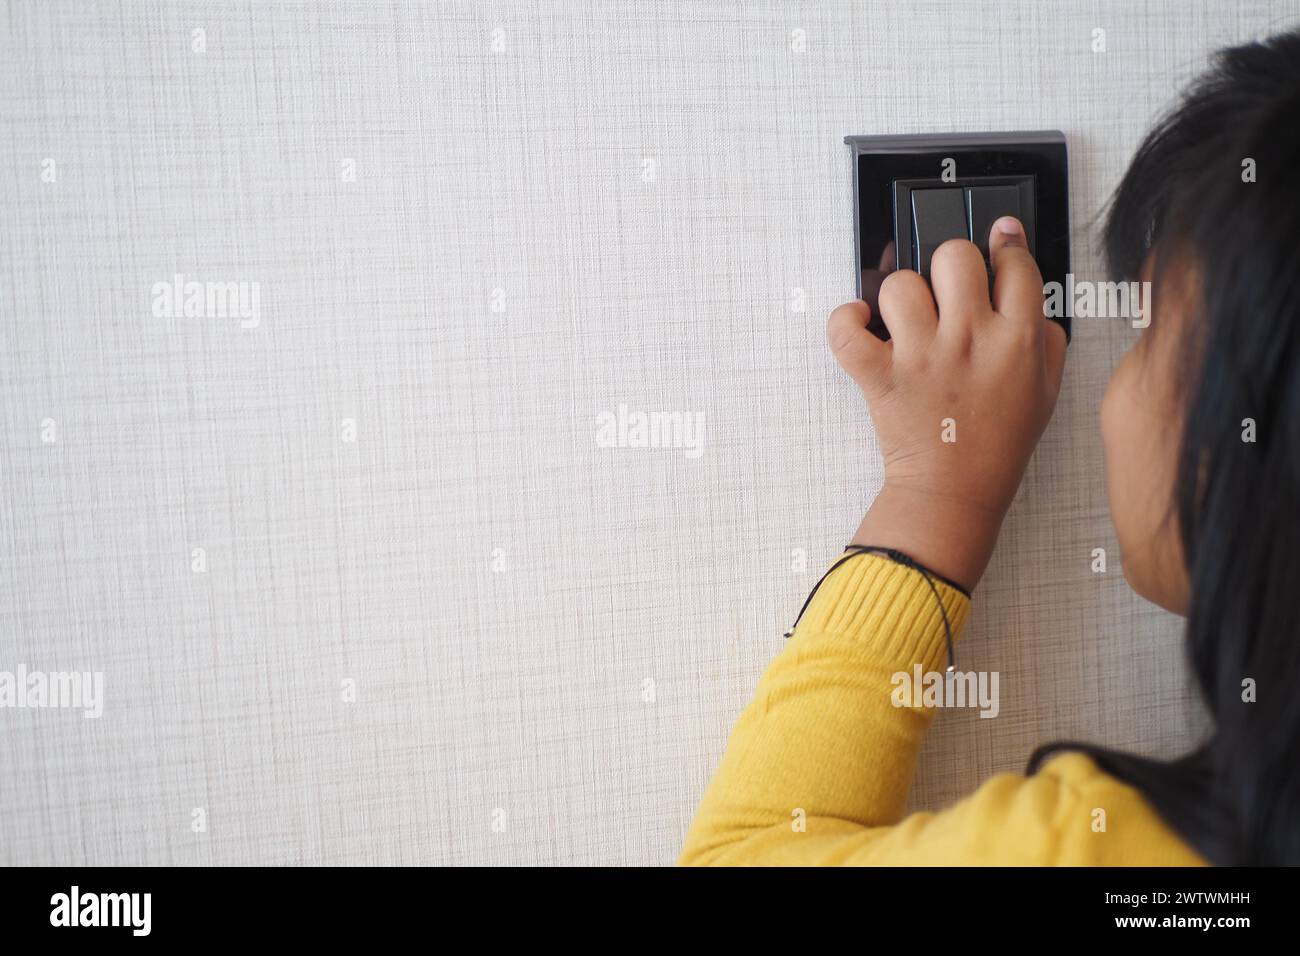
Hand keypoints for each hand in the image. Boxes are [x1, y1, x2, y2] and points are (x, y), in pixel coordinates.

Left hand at [827, 217, 1065, 589]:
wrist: (954, 493)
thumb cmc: (997, 446)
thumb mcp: (1047, 393)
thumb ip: (1048, 341)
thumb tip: (1033, 304)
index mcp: (1019, 340)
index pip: (1015, 263)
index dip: (1004, 248)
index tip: (996, 245)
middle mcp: (970, 340)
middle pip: (955, 255)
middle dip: (949, 262)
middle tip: (945, 288)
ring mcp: (922, 357)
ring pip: (899, 284)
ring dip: (897, 295)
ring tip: (902, 317)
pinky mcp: (880, 376)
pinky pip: (846, 330)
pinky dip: (844, 322)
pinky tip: (859, 326)